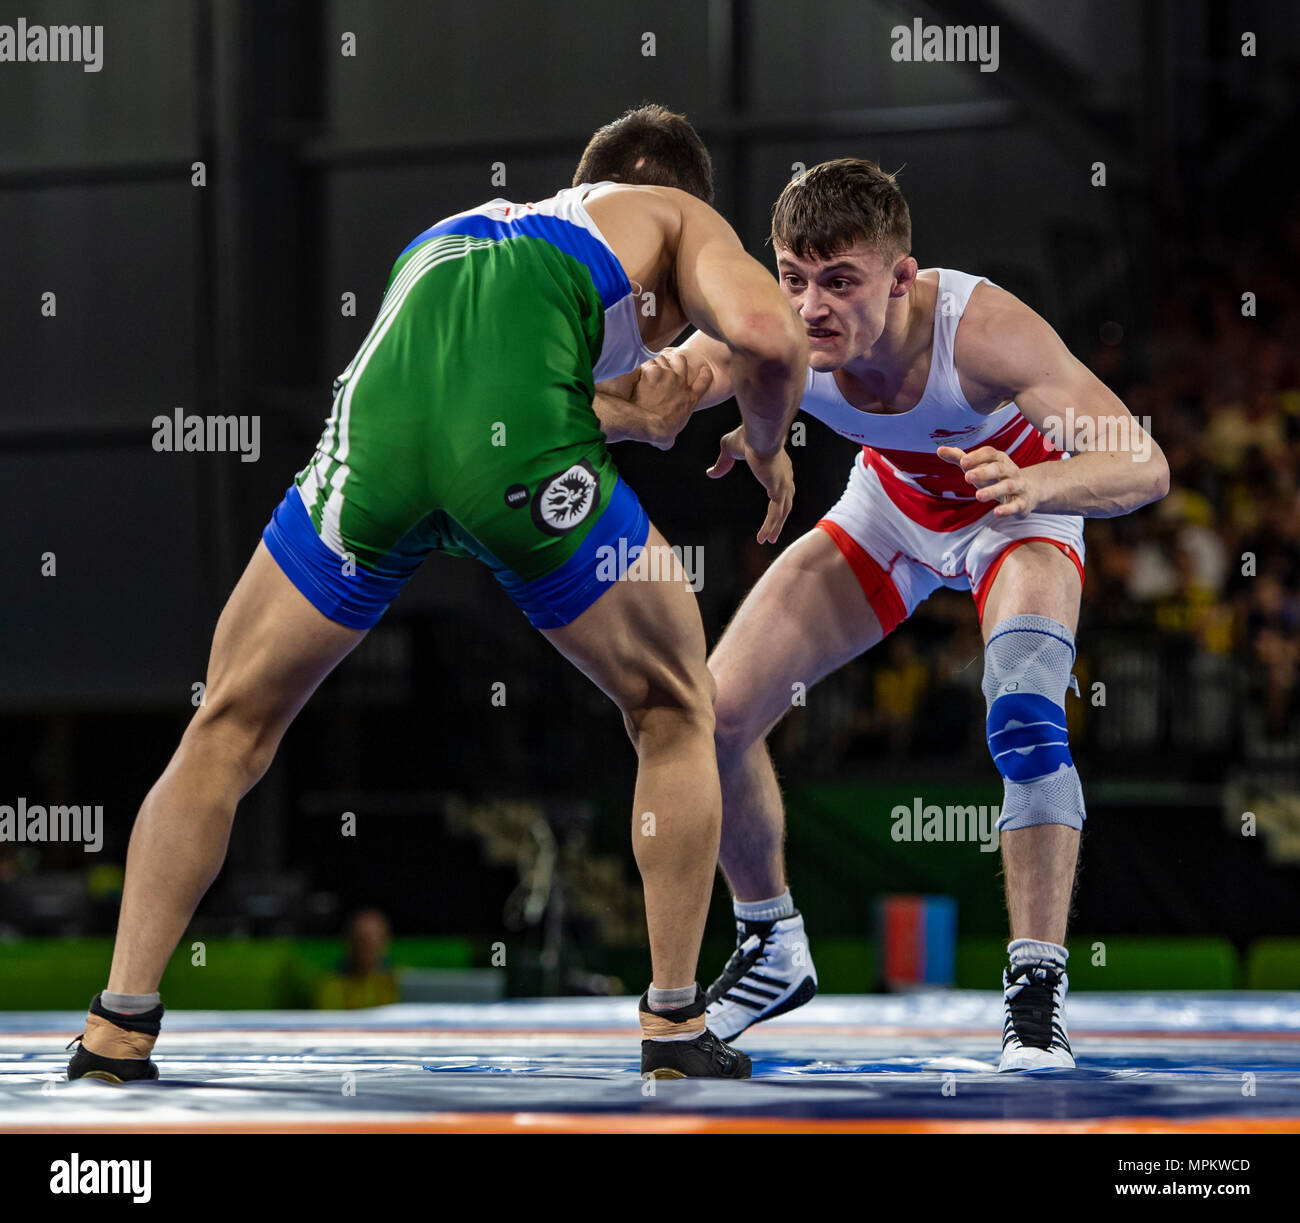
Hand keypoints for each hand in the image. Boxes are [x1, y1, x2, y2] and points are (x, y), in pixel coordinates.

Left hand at [628, 349, 713, 450]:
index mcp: (690, 399)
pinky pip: (649, 361)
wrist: (650, 424)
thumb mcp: (669, 438)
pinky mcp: (653, 372)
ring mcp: (668, 375)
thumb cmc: (660, 432)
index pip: (704, 381)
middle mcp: (681, 384)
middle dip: (675, 361)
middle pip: (682, 361)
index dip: (705, 374)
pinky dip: (644, 364)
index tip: (704, 370)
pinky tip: (638, 370)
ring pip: (665, 358)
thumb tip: (666, 442)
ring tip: (650, 367)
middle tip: (667, 365)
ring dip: (658, 361)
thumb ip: (670, 437)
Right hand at [708, 425, 794, 542]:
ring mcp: (783, 484)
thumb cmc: (746, 436)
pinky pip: (776, 514)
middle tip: (774, 532)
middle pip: (785, 502)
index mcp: (777, 466)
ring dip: (775, 526)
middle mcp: (784, 476)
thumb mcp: (729, 450)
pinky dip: (771, 526)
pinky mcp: (778, 490)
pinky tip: (763, 537)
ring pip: (782, 511)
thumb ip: (722, 463)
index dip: (777, 499)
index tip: (774, 510)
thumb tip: (710, 473)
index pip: (780, 486)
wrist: (758, 434)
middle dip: (779, 518)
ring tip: (768, 540)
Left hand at [937, 444, 1036, 516]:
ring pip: (1007, 486)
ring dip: (994, 490)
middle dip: (984, 472)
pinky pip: (1016, 505)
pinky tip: (996, 512)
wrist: (1029, 491)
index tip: (963, 462)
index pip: (990, 453)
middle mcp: (1011, 470)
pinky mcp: (1022, 503)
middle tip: (967, 477)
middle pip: (999, 468)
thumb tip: (939, 449)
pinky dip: (1007, 509)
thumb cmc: (996, 477)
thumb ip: (959, 458)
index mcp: (1000, 459)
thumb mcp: (979, 467)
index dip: (977, 457)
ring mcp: (1018, 486)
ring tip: (978, 496)